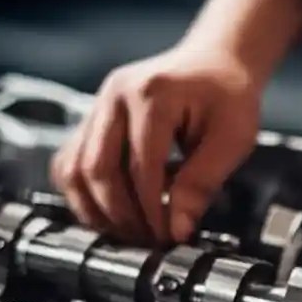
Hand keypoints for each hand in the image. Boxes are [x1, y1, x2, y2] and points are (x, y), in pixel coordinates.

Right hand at [50, 46, 262, 243]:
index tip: (168, 238)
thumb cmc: (228, 95)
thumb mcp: (232, 139)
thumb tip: (177, 229)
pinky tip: (109, 212)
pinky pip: (69, 161)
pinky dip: (83, 193)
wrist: (215, 61)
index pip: (141, 167)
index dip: (151, 211)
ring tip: (127, 232)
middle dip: (121, 215)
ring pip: (72, 168)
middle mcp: (116, 96)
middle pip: (96, 170)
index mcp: (152, 95)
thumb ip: (202, 183)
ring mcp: (98, 104)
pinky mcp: (92, 118)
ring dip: (94, 209)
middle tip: (147, 240)